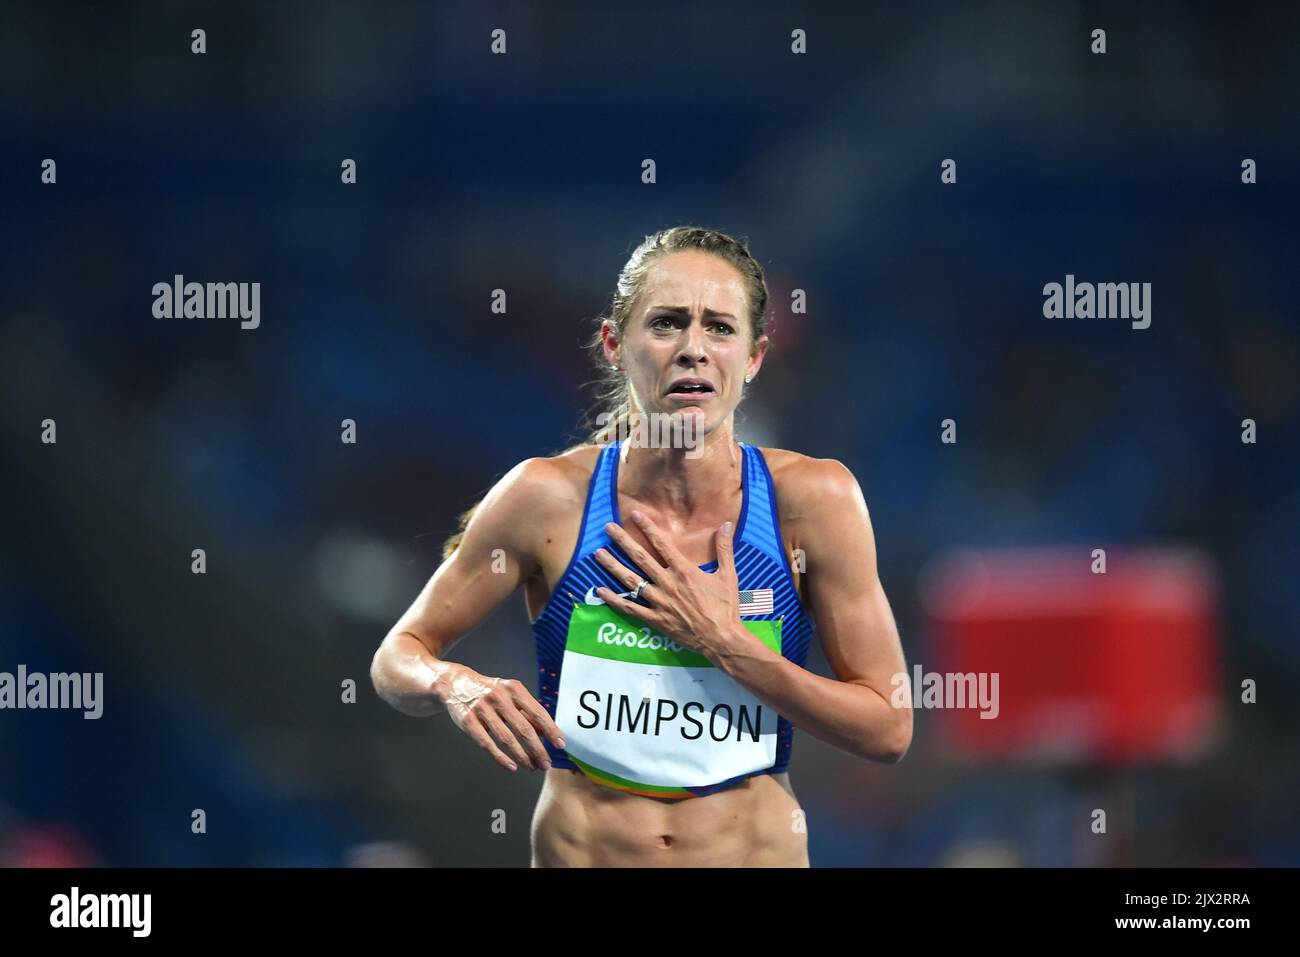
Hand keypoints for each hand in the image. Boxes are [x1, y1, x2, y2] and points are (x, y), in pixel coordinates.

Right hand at [438, 664, 565, 772]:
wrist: (456, 684)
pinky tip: (512, 766)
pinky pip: (487, 743)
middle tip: (546, 763)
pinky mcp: (468, 721)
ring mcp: (482, 709)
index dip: (551, 730)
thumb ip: (527, 712)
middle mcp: (499, 697)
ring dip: (522, 756)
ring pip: (506, 738)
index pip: (538, 712)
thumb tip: (546, 733)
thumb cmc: (490, 692)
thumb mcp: (511, 695)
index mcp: (514, 688)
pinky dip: (500, 757)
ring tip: (532, 767)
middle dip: (538, 749)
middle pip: (523, 728)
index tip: (561, 745)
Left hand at [593, 510, 742, 659]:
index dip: (648, 528)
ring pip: (630, 581)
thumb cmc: (725, 607)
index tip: (634, 515)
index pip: (662, 544)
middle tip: (608, 527)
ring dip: (613, 566)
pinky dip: (614, 600)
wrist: (721, 639)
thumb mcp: (728, 575)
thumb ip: (725, 548)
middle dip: (623, 541)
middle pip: (640, 558)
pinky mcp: (655, 620)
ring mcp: (659, 603)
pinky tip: (600, 590)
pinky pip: (630, 608)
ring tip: (598, 553)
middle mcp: (668, 584)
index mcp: (684, 571)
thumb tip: (728, 523)